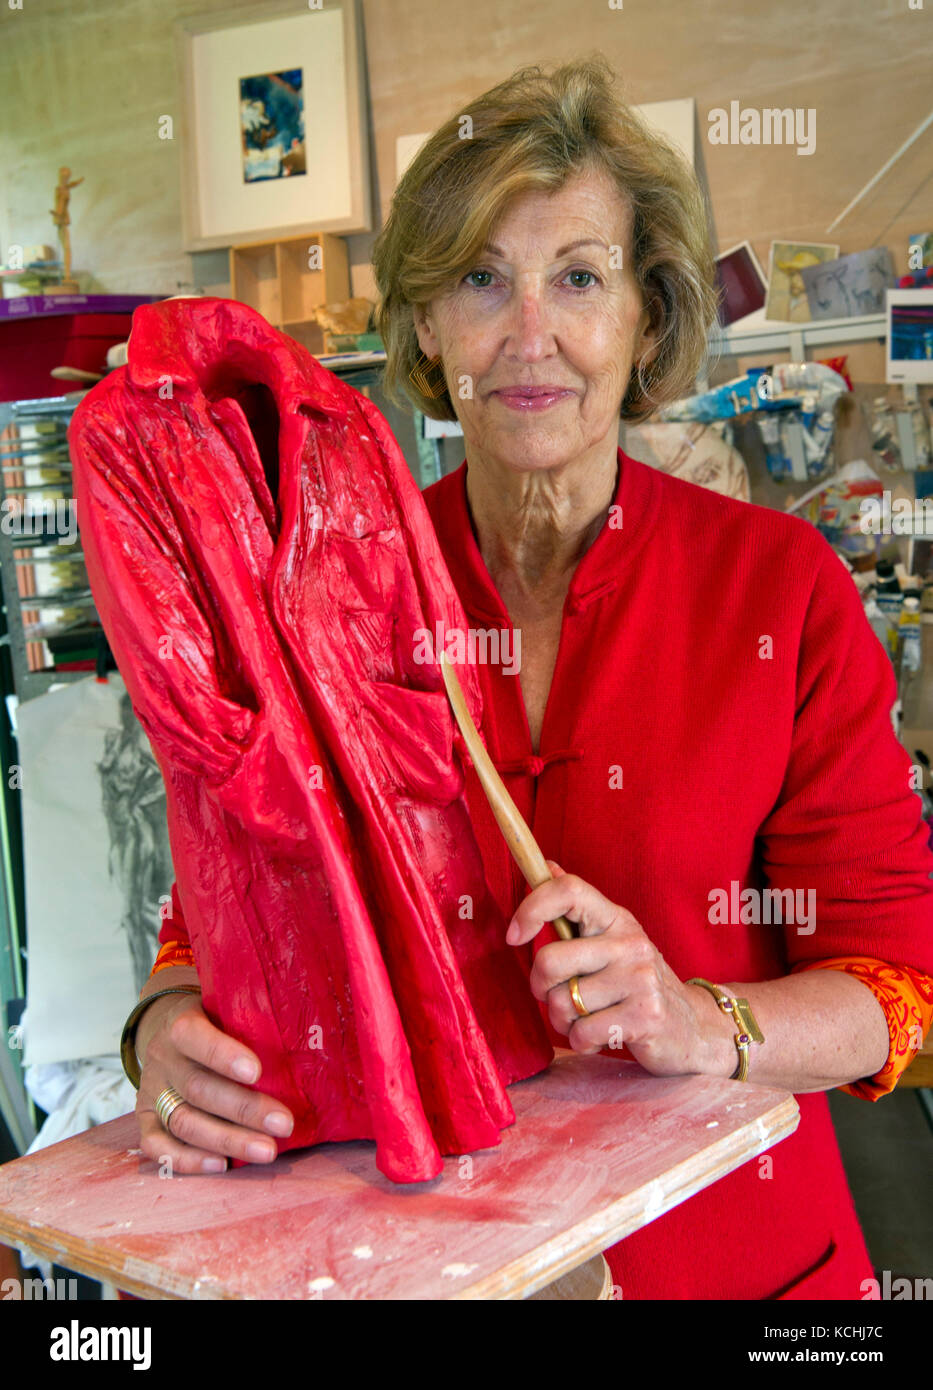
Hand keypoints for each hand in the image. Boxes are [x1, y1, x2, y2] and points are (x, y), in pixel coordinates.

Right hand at [134, 977, 294, 1173]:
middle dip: (244, 1109)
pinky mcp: (145, 1120)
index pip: (196, 1037)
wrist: (167, 1031)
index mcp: (180, 1025)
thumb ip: (250, 1023)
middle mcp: (162, 1058)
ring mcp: (151, 1092)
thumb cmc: (214, 1022)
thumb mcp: (225, 1010)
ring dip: (227, 1140)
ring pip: (184, 1121)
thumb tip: (307, 1042)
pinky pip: (158, 1146)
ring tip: (267, 1151)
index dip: (223, 1055)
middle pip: (198, 1088)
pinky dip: (188, 1159)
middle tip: (283, 1124)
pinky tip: (221, 1166)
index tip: (257, 1071)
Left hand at [505, 861, 732, 1077]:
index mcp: (616, 918)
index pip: (568, 890)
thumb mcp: (612, 940)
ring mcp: (640, 978)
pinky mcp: (645, 1016)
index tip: (514, 936)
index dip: (531, 908)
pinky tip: (602, 1036)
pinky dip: (582, 1041)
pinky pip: (582, 1033)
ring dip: (564, 1021)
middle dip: (541, 987)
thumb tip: (546, 865)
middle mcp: (629, 942)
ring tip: (587, 1018)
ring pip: (562, 1003)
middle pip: (550, 959)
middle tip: (558, 995)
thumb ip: (577, 909)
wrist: (694, 1027)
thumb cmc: (637, 983)